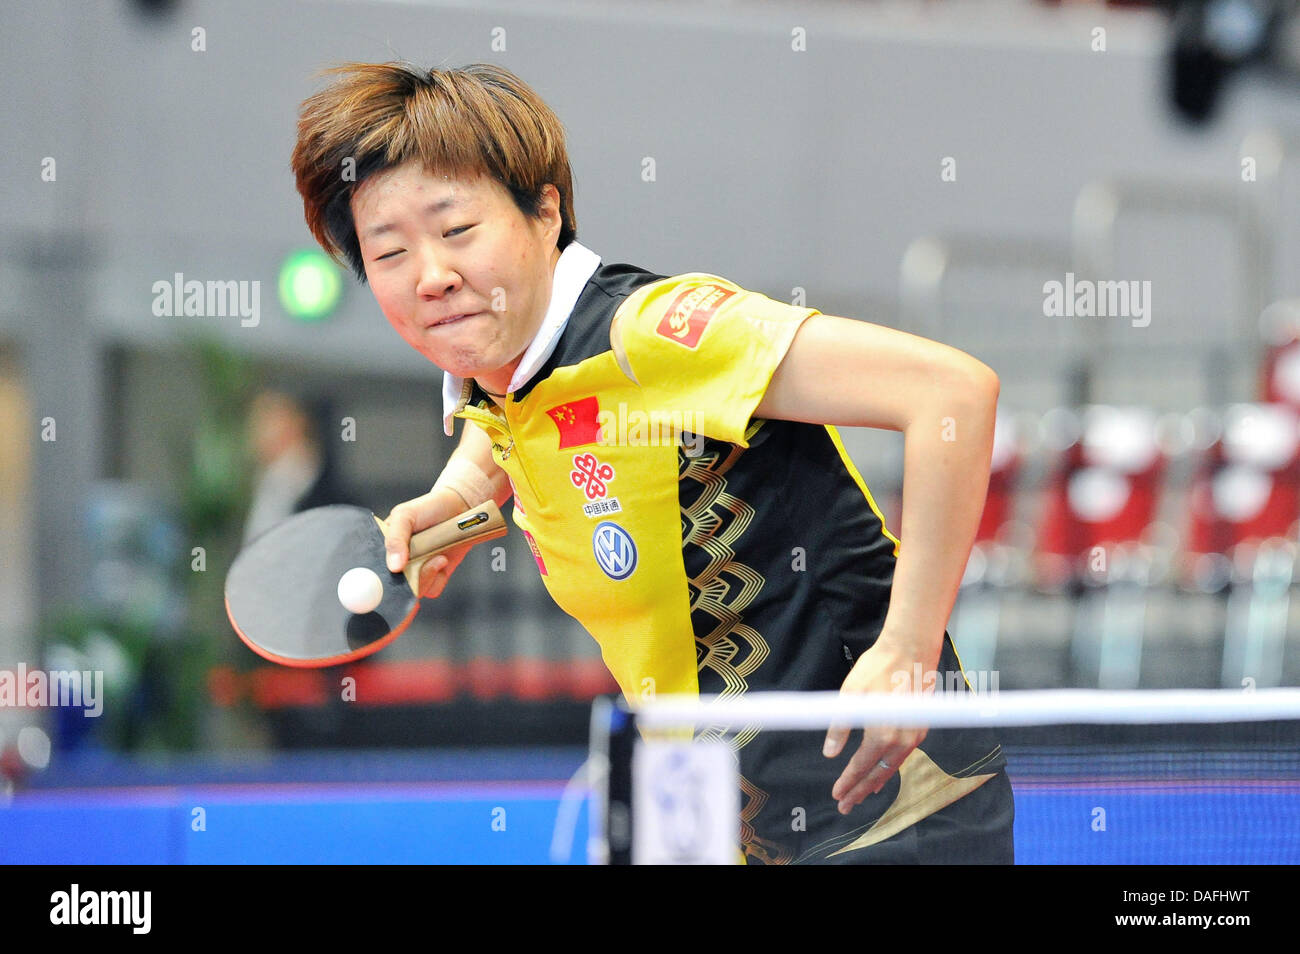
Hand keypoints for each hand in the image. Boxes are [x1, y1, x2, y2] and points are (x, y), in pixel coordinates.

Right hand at [382, 488, 477, 597]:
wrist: (459, 509)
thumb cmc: (428, 508)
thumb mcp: (405, 516)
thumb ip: (394, 539)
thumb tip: (393, 567)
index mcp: (383, 549)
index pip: (373, 573)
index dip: (379, 581)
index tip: (394, 573)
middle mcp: (397, 564)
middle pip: (394, 587)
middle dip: (409, 579)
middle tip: (421, 560)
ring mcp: (415, 572)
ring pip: (415, 591)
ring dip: (427, 575)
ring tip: (437, 555)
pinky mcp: (433, 578)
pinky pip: (432, 590)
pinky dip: (439, 578)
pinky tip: (443, 560)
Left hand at [821, 635, 934, 814]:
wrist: (911, 649)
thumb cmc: (877, 668)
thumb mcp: (849, 696)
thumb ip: (840, 727)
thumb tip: (830, 753)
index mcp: (882, 734)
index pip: (861, 767)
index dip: (847, 783)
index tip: (837, 796)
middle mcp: (902, 741)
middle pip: (878, 774)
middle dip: (861, 791)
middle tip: (846, 806)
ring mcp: (915, 735)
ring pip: (893, 768)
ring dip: (876, 782)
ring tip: (863, 795)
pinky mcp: (921, 728)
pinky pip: (903, 756)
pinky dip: (890, 768)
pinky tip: (884, 772)